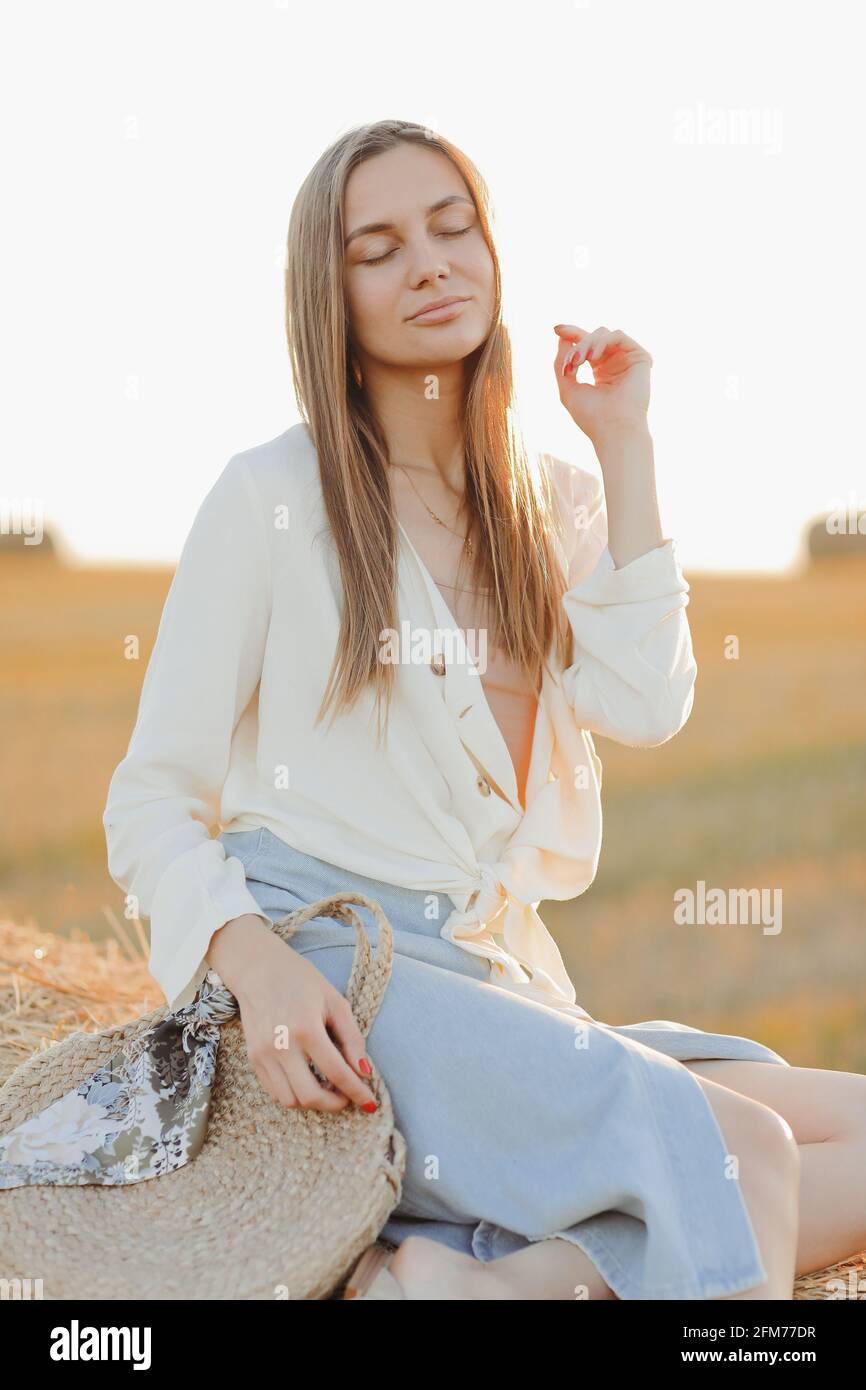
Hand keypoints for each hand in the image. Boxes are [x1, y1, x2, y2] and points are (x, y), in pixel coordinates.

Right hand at [206, 914, 376, 1113]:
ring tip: (328, 1087)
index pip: (336, 1072)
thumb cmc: (301, 981)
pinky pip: (274, 1092)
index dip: (357, 1092)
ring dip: (313, 1102)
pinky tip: (308, 1081)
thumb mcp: (335, 1002)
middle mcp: (281, 1045)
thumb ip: (352, 1038)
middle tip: (348, 1096)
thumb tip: (365, 1071)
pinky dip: (294, 1095)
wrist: (257, 969)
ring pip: (290, 1100)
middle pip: (310, 1095)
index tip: (370, 1103)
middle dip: (335, 1104)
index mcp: (306, 1028)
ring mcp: (263, 1054)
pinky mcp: (252, 1058)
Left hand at [554, 324, 652, 444]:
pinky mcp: (639, 358)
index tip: (556, 329)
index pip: (586, 346)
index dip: (572, 334)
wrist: (614, 429)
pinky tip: (593, 357)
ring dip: (587, 343)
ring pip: (604, 333)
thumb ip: (562, 363)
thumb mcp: (567, 388)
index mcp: (600, 372)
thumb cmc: (591, 416)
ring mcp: (627, 360)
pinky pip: (619, 335)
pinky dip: (603, 341)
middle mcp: (615, 364)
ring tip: (580, 361)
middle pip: (593, 335)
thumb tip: (561, 337)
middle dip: (577, 341)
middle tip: (571, 359)